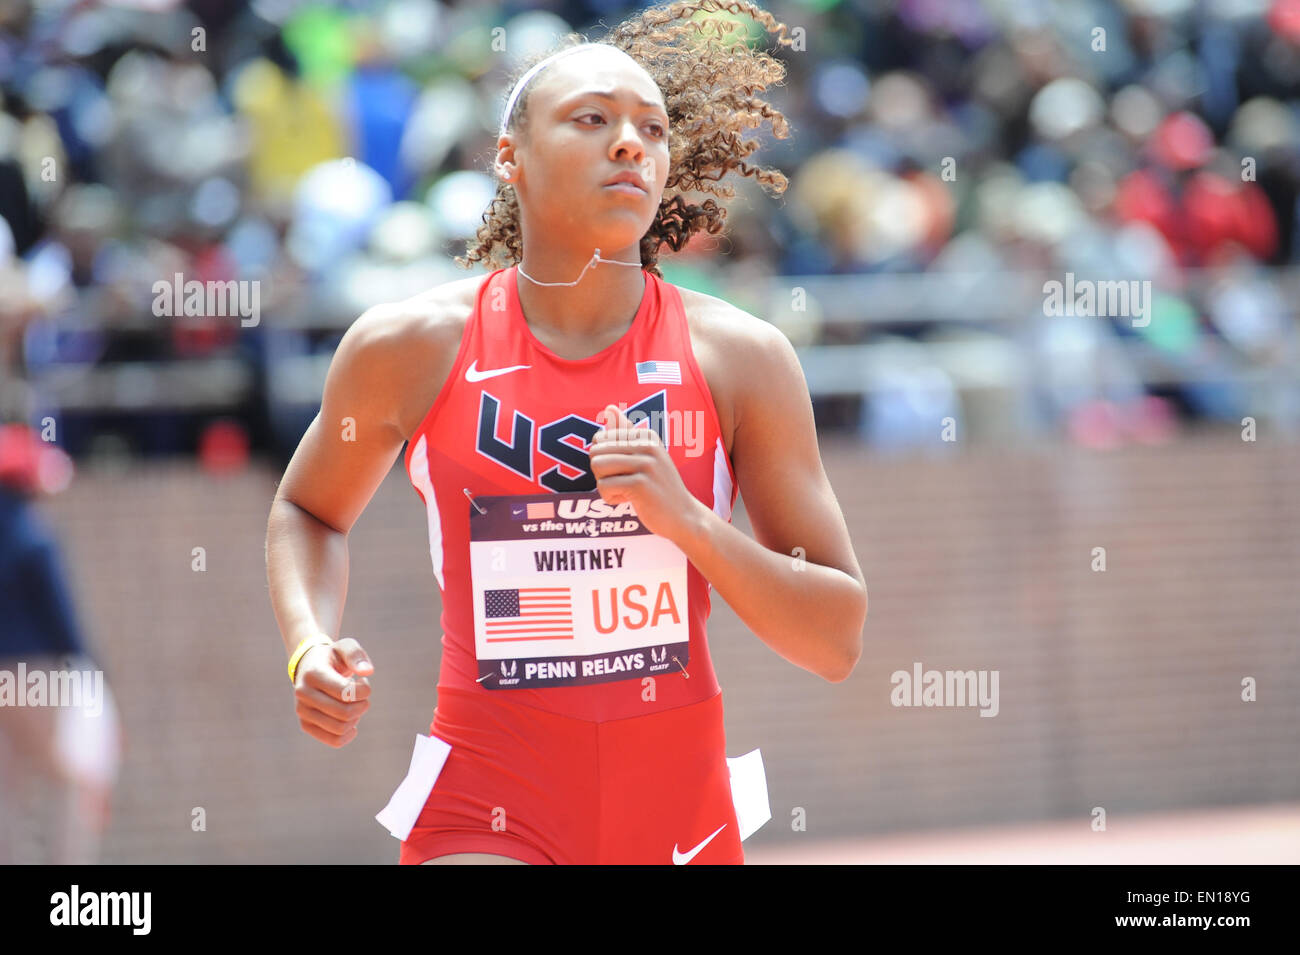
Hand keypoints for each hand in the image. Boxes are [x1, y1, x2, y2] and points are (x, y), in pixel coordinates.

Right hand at [292, 636, 372, 747]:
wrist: (310, 666)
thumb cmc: (333, 657)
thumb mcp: (345, 646)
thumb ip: (356, 655)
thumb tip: (367, 672)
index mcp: (313, 674)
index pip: (345, 693)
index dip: (364, 690)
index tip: (364, 682)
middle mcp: (303, 694)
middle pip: (344, 713)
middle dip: (362, 705)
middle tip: (362, 696)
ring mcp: (302, 711)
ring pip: (340, 728)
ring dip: (356, 718)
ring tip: (354, 705)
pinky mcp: (306, 724)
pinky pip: (334, 740)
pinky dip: (348, 734)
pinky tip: (352, 721)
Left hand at [589, 403, 707, 545]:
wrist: (683, 517)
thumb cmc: (660, 487)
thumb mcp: (646, 456)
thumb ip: (626, 433)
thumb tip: (609, 407)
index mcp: (646, 436)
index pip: (601, 438)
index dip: (606, 460)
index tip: (626, 471)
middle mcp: (647, 445)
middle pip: (596, 452)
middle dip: (602, 472)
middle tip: (623, 483)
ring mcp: (645, 464)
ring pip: (597, 467)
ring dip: (605, 485)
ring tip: (626, 491)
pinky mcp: (640, 485)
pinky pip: (604, 486)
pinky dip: (611, 498)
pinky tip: (630, 501)